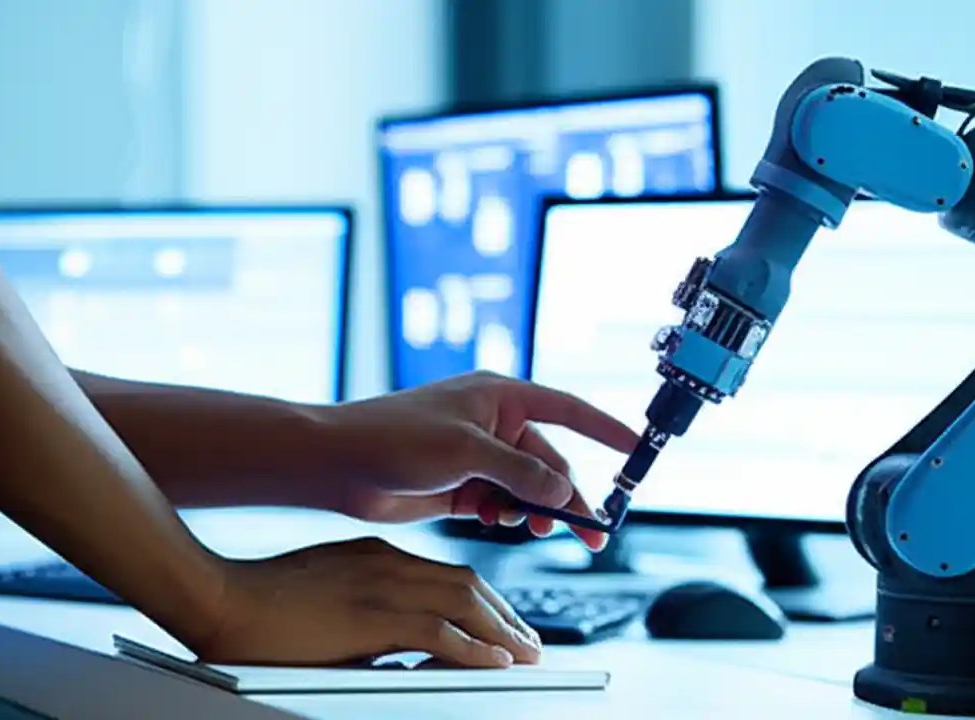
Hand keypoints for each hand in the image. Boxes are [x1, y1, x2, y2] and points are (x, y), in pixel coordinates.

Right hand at [196, 537, 540, 667]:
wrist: (221, 599)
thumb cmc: (264, 601)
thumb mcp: (329, 593)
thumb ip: (368, 609)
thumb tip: (400, 644)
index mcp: (377, 554)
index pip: (449, 573)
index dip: (487, 599)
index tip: (505, 621)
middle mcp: (386, 562)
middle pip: (467, 584)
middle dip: (505, 614)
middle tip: (528, 640)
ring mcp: (380, 585)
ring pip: (463, 603)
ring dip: (501, 631)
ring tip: (524, 653)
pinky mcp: (370, 615)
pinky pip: (438, 632)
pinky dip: (473, 647)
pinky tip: (494, 661)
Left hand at [316, 372, 637, 549]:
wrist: (339, 465)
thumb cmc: (392, 437)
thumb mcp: (467, 452)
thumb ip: (521, 472)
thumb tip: (561, 489)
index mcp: (499, 397)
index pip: (566, 410)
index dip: (603, 427)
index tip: (635, 444)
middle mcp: (491, 425)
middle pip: (548, 463)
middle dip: (567, 497)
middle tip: (591, 534)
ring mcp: (476, 457)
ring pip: (526, 488)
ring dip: (535, 511)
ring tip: (535, 531)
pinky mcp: (459, 486)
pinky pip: (501, 503)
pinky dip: (507, 516)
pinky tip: (501, 523)